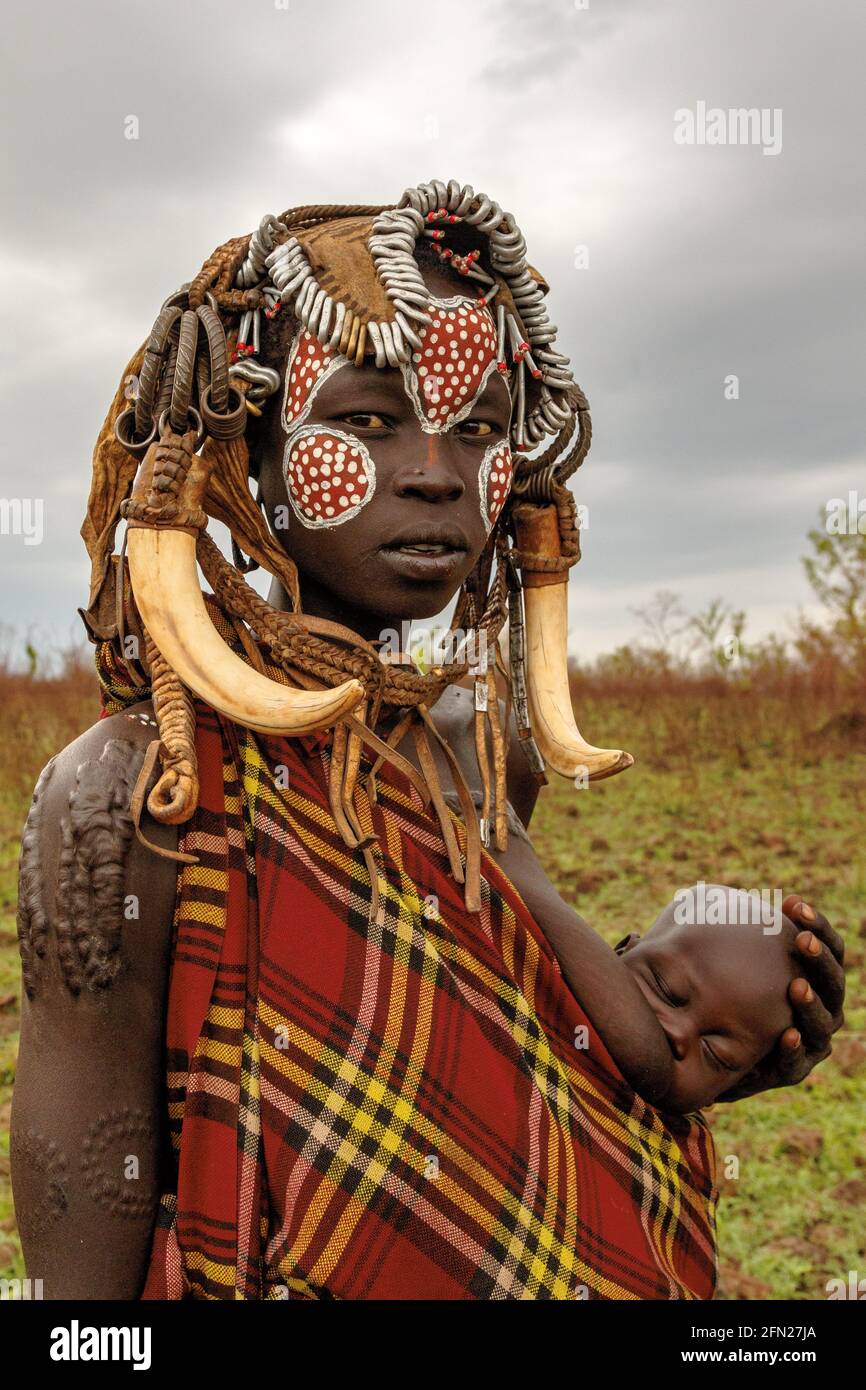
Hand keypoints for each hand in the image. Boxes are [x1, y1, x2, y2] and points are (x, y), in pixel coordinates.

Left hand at [721, 894, 844, 1100]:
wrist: (710, 1052)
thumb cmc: (727, 993)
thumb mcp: (730, 962)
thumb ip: (733, 934)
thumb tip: (708, 890)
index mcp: (813, 974)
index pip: (827, 945)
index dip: (816, 925)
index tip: (793, 903)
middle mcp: (821, 1005)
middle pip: (832, 980)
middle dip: (820, 959)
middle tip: (802, 941)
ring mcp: (810, 1039)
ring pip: (824, 1021)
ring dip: (811, 1003)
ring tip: (796, 987)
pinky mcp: (793, 1070)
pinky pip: (798, 1061)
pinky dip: (794, 1048)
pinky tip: (787, 1035)